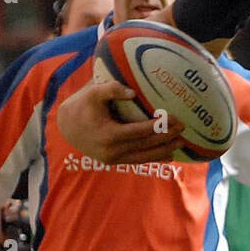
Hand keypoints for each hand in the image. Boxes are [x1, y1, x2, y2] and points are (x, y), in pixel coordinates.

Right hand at [56, 81, 185, 164]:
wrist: (66, 127)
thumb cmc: (82, 105)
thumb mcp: (93, 92)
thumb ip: (111, 89)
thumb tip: (133, 92)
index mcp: (109, 134)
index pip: (140, 131)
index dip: (160, 127)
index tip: (175, 119)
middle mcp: (112, 150)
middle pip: (146, 145)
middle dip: (166, 138)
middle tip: (183, 129)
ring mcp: (113, 159)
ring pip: (144, 157)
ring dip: (163, 151)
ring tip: (180, 143)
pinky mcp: (114, 162)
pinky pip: (137, 161)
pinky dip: (153, 158)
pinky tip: (168, 155)